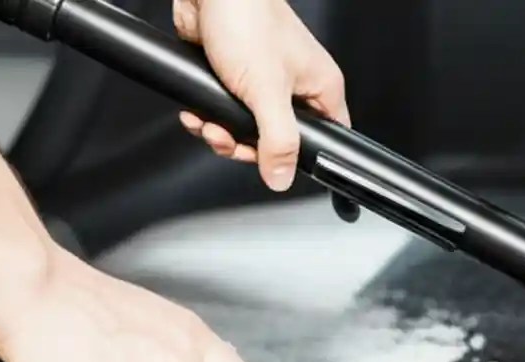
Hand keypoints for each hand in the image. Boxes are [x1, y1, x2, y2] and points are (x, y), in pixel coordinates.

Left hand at [173, 0, 349, 191]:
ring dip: (222, 134)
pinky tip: (197, 113)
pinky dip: (209, 118)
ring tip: (208, 124)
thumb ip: (278, 141)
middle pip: (278, 142)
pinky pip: (226, 114)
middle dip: (246, 147)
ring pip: (248, 130)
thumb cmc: (247, 20)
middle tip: (229, 139)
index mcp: (319, 88)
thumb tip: (282, 178)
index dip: (303, 158)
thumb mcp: (267, 92)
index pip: (327, 138)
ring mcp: (265, 83)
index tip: (277, 165)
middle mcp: (296, 87)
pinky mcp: (236, 78)